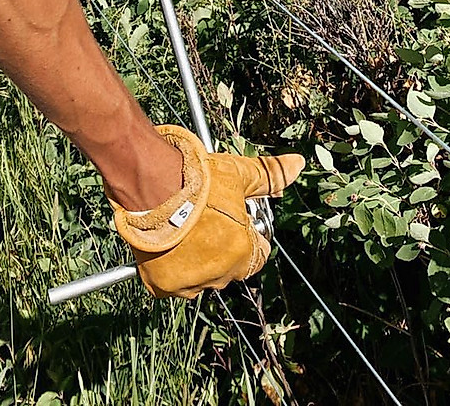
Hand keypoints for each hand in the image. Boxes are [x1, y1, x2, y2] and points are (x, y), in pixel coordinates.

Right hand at [110, 125, 305, 299]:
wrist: (152, 186)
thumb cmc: (198, 180)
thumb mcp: (239, 174)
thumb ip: (270, 176)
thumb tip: (298, 164)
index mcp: (243, 253)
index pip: (258, 254)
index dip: (248, 235)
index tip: (235, 219)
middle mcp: (220, 275)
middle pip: (230, 266)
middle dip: (223, 247)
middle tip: (208, 219)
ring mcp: (190, 283)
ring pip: (201, 276)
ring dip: (198, 259)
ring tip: (186, 228)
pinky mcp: (162, 285)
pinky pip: (174, 283)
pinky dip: (172, 267)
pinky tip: (169, 243)